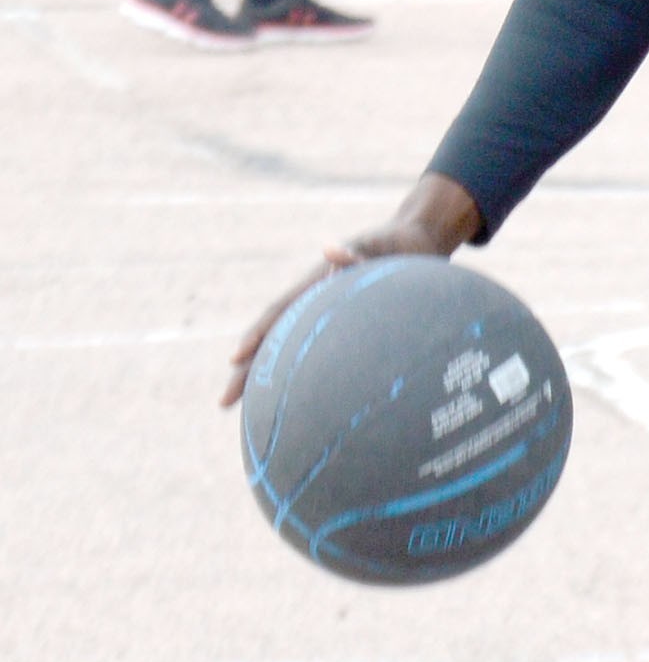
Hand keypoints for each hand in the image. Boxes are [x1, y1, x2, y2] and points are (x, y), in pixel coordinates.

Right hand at [225, 174, 479, 406]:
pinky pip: (320, 359)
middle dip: (247, 371)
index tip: (235, 358)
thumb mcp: (370, 246)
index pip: (276, 314)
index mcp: (311, 288)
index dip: (256, 335)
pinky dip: (307, 380)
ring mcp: (324, 321)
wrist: (411, 245)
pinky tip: (302, 407)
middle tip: (223, 401)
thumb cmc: (387, 245)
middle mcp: (311, 308)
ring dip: (271, 383)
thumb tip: (330, 249)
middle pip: (272, 343)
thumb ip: (352, 252)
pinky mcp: (345, 332)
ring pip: (291, 356)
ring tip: (253, 416)